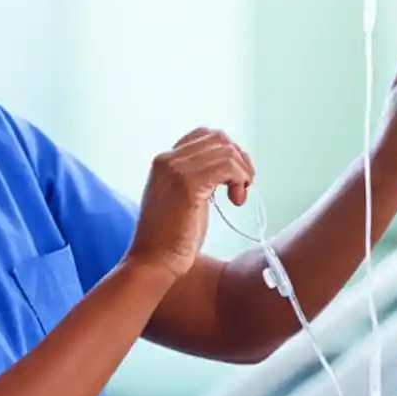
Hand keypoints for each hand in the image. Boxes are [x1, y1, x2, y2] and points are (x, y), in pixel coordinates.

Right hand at [127, 129, 255, 279]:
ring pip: (226, 151)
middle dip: (239, 159)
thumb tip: (226, 168)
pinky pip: (228, 167)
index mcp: (164, 160)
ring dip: (242, 172)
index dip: (227, 151)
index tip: (235, 176)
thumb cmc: (170, 237)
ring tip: (239, 196)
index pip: (204, 135)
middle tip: (243, 185)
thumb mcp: (183, 198)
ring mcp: (176, 169)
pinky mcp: (188, 184)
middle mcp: (168, 159)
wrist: (153, 260)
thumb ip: (197, 178)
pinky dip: (239, 180)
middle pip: (219, 138)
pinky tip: (236, 200)